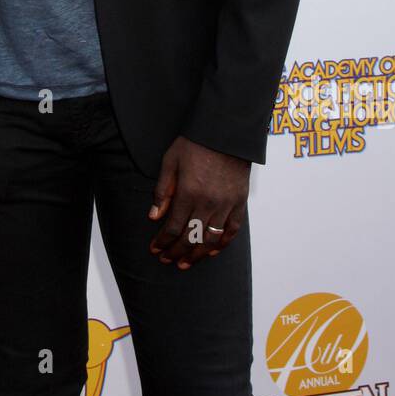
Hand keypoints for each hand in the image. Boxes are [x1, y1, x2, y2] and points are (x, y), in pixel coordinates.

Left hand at [148, 136, 249, 269]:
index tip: (155, 249)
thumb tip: (153, 217)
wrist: (226, 132)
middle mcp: (208, 203)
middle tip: (167, 260)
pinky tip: (211, 252)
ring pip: (211, 240)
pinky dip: (222, 244)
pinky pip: (232, 230)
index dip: (162, 242)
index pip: (173, 228)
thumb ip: (162, 191)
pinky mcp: (240, 203)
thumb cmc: (195, 143)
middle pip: (190, 238)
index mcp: (189, 193)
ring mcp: (226, 205)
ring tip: (185, 263)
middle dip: (176, 252)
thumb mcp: (170, 162)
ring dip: (196, 255)